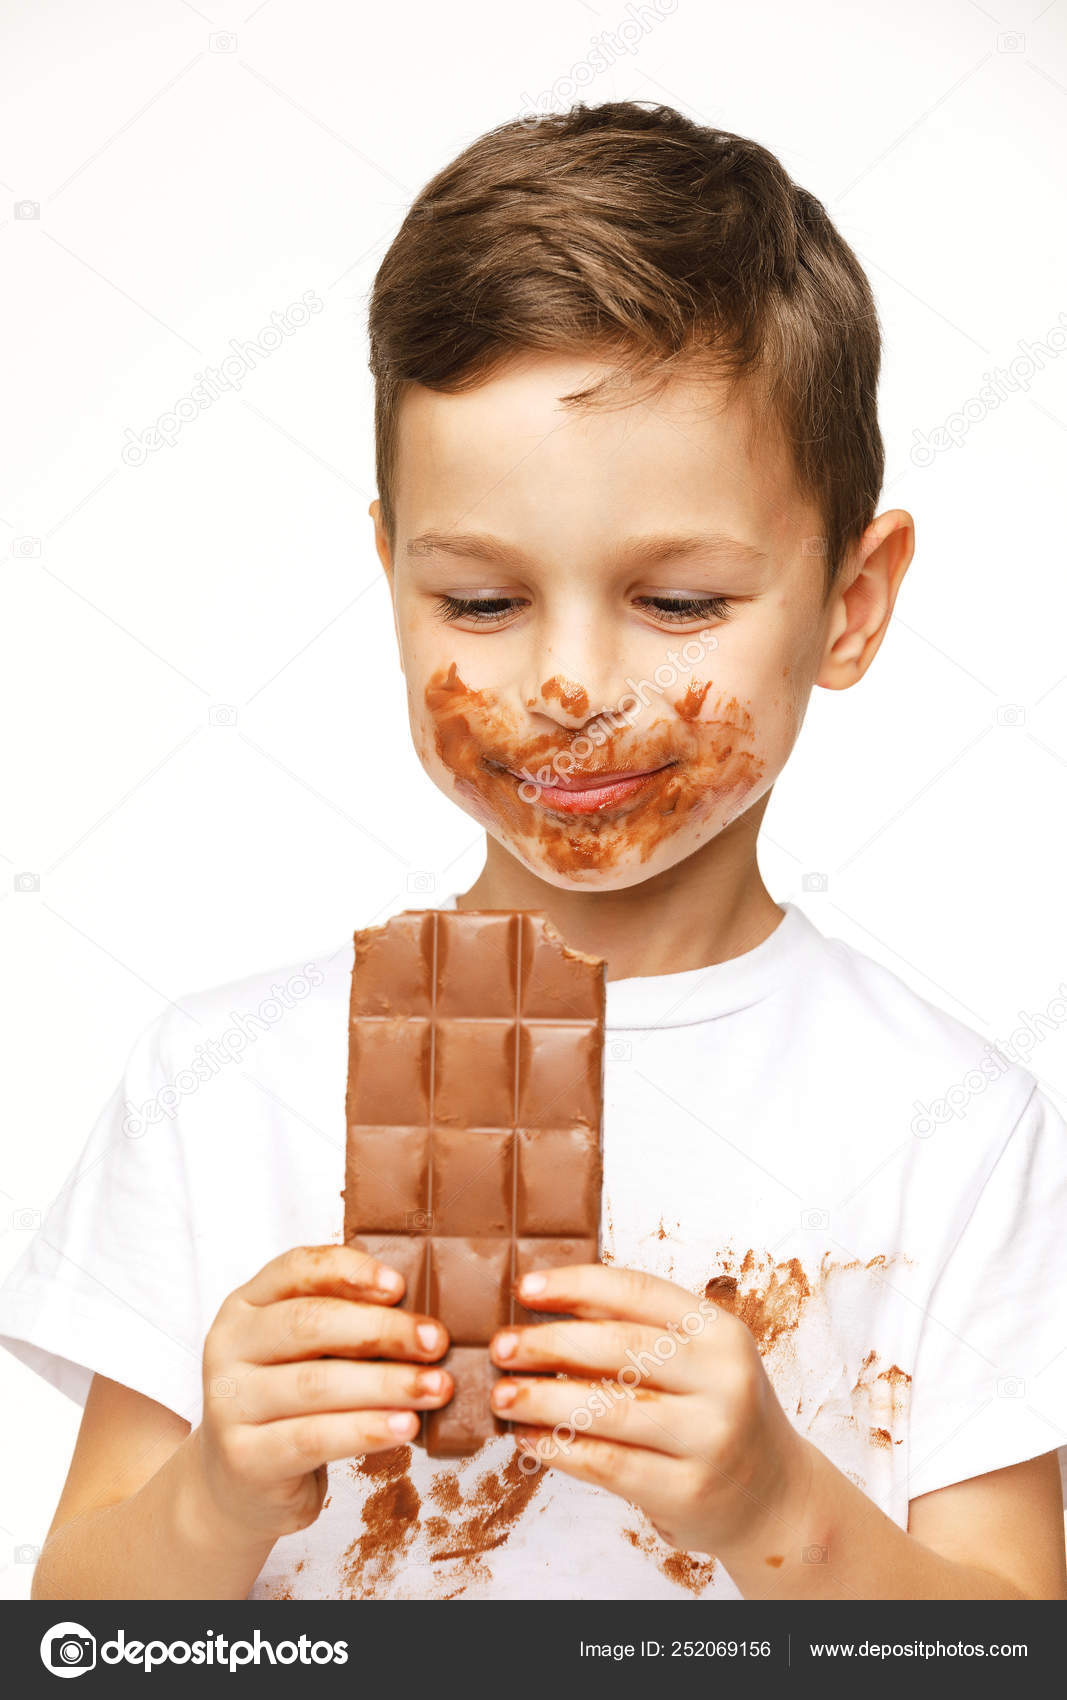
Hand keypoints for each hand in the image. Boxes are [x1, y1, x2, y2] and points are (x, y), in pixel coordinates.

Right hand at [194, 1244, 451, 1541]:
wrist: (241, 1485)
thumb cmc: (290, 1404)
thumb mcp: (305, 1353)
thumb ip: (345, 1324)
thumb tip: (423, 1317)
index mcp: (245, 1305)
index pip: (295, 1269)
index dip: (349, 1271)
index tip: (400, 1286)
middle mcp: (228, 1346)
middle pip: (309, 1324)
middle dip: (382, 1330)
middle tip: (436, 1342)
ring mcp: (229, 1403)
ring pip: (316, 1383)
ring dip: (387, 1383)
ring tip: (436, 1388)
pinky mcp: (244, 1458)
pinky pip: (313, 1438)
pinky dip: (366, 1429)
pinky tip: (406, 1426)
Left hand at [488, 1264, 808, 1558]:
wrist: (772, 1496)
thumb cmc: (715, 1412)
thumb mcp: (697, 1359)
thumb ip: (637, 1331)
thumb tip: (546, 1307)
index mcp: (720, 1332)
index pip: (638, 1293)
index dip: (576, 1285)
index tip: (526, 1289)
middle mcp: (723, 1380)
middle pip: (618, 1348)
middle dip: (548, 1343)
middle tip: (501, 1346)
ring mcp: (710, 1438)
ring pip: (608, 1409)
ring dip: (543, 1399)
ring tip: (502, 1395)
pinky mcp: (687, 1491)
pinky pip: (608, 1465)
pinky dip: (560, 1449)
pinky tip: (529, 1439)